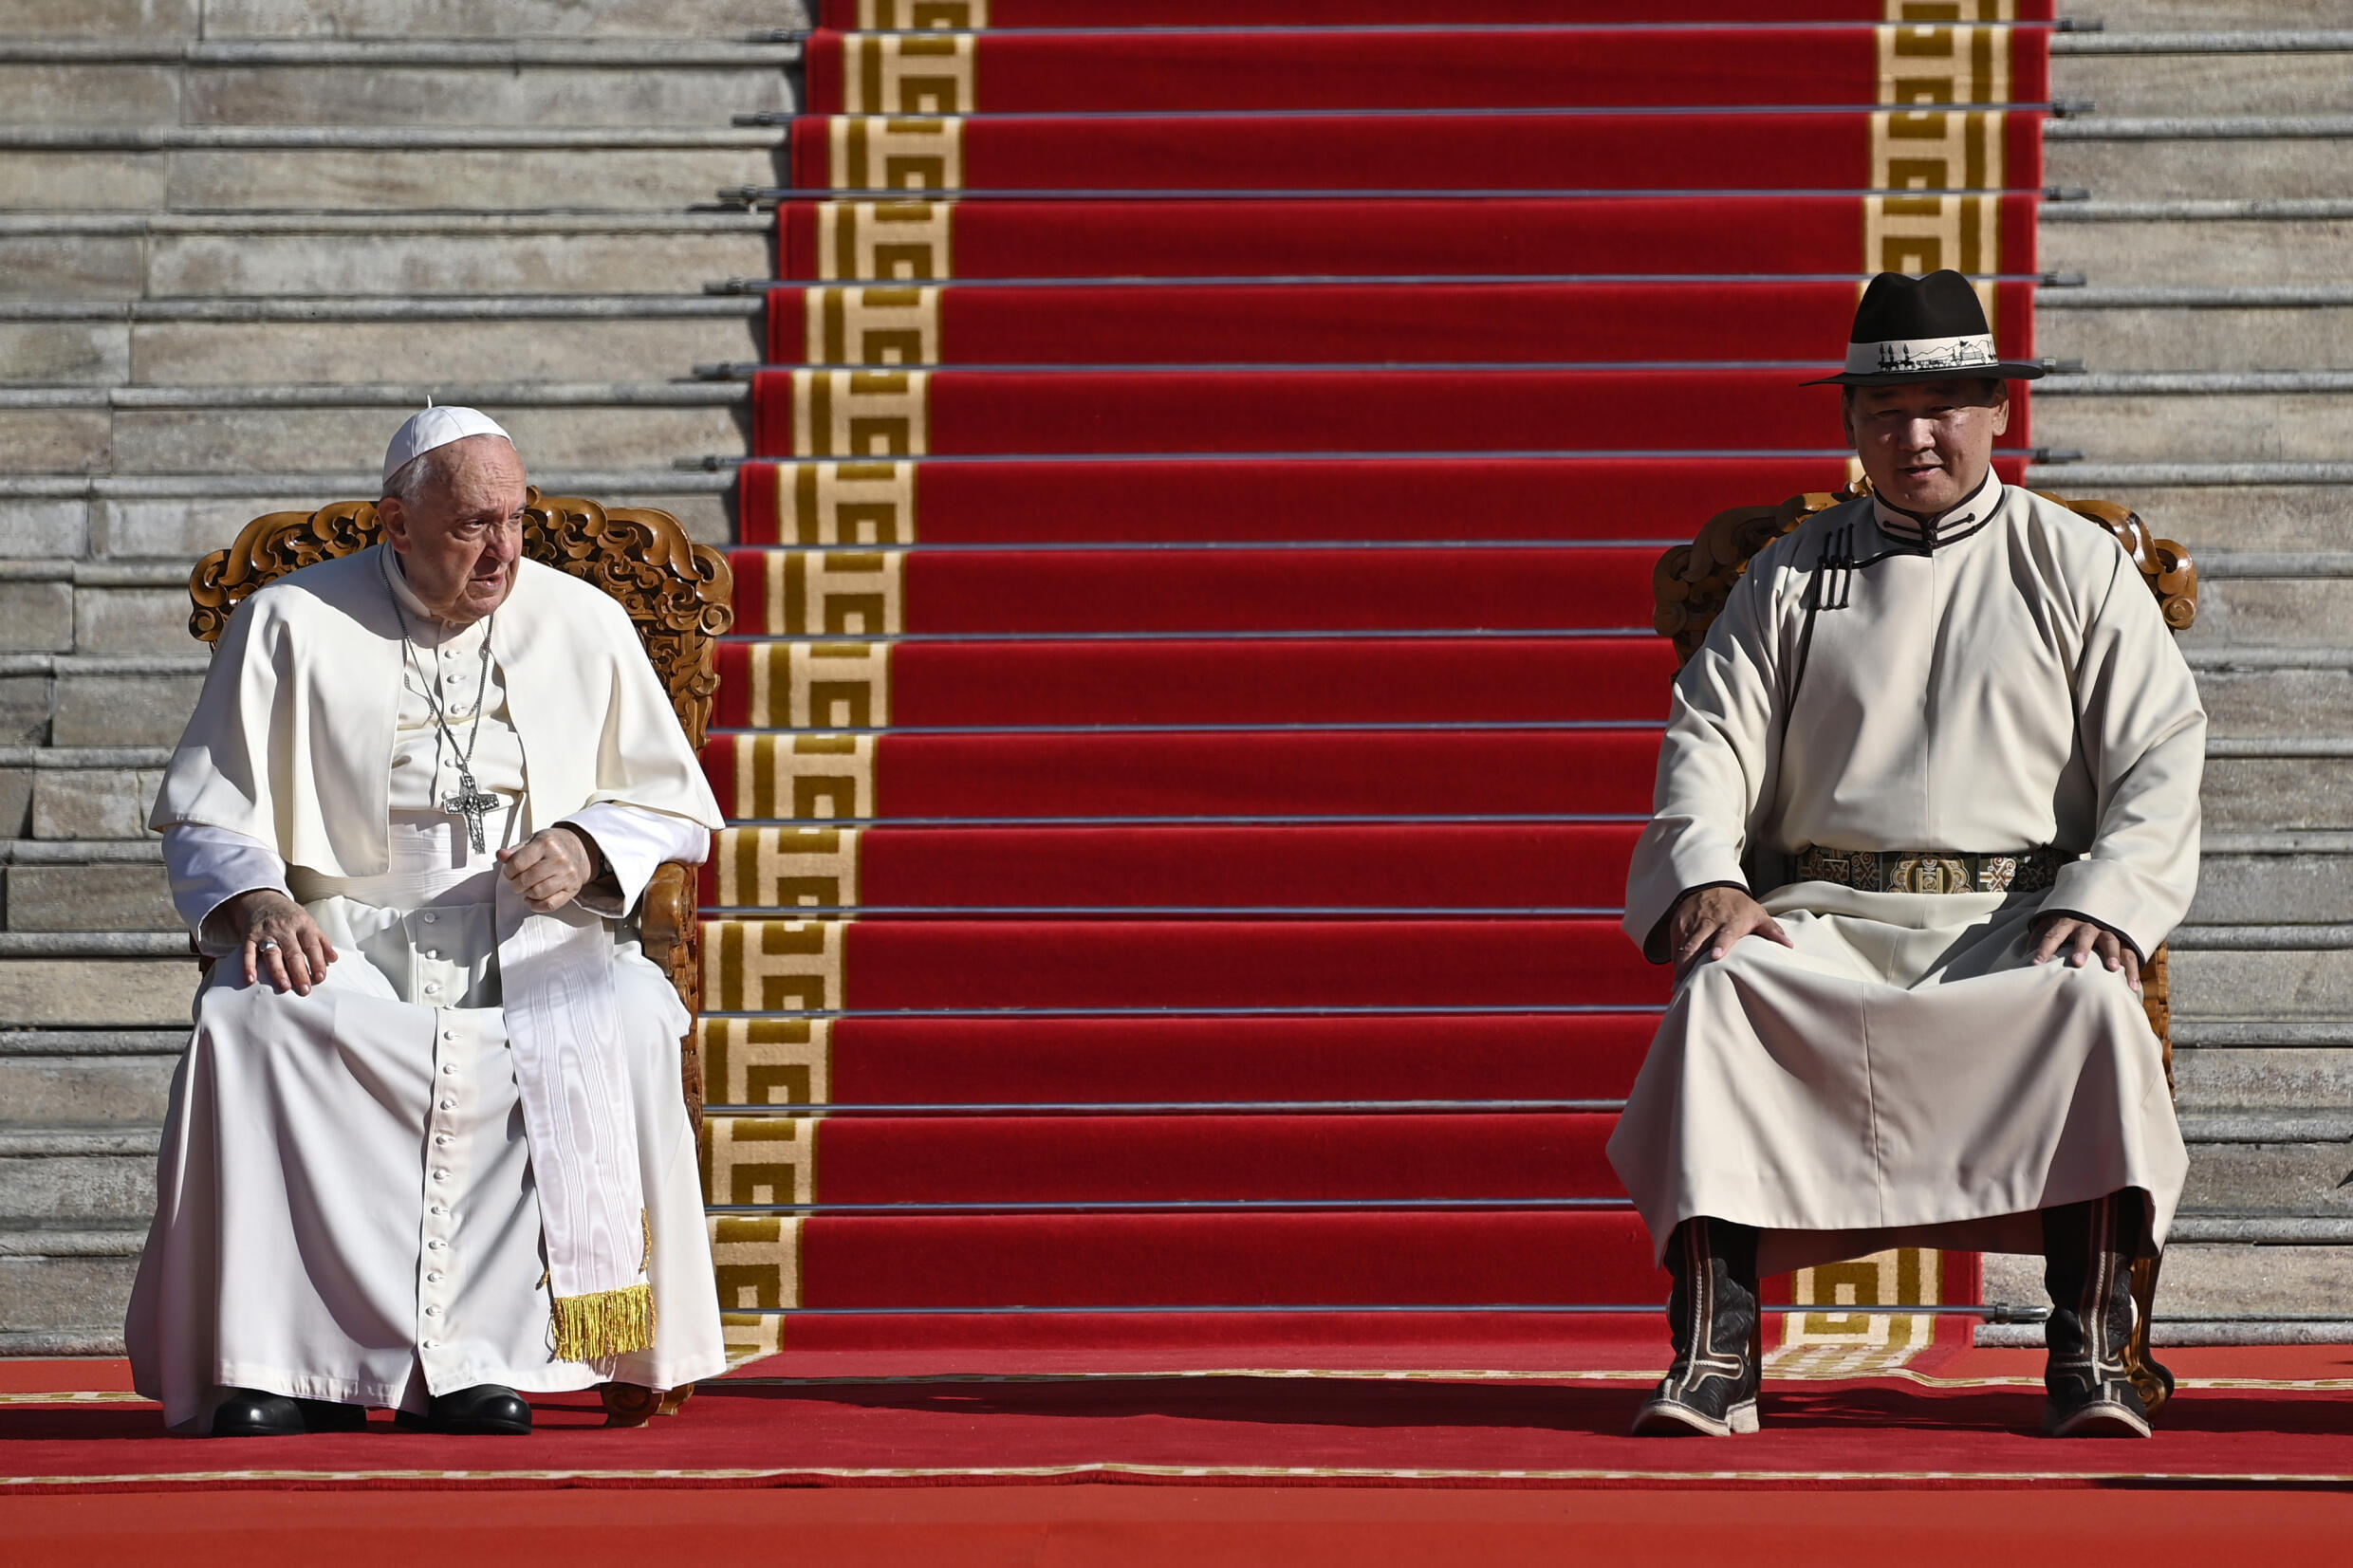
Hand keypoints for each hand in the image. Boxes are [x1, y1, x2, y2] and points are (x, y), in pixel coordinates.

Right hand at [226, 889, 337, 995]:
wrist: (262, 899)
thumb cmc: (290, 916)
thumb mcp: (308, 922)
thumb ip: (321, 941)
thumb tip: (334, 959)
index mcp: (303, 925)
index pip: (312, 945)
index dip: (317, 962)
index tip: (321, 978)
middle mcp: (284, 928)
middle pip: (293, 952)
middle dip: (300, 972)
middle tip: (305, 990)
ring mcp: (266, 932)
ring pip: (272, 953)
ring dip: (278, 971)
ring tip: (284, 986)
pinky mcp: (249, 936)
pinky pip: (248, 952)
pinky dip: (248, 965)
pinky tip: (251, 979)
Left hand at [498, 825, 598, 912]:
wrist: (581, 849)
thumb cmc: (556, 845)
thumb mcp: (534, 840)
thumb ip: (515, 850)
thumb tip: (501, 855)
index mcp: (546, 844)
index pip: (518, 863)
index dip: (508, 871)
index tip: (510, 871)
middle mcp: (559, 859)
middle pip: (526, 880)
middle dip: (515, 884)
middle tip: (516, 881)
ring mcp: (567, 875)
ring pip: (537, 893)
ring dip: (526, 893)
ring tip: (527, 887)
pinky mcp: (572, 889)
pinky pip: (550, 904)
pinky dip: (537, 905)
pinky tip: (533, 899)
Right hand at [1669, 886, 1793, 975]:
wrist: (1712, 886)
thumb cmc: (1738, 906)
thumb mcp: (1757, 914)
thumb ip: (1772, 930)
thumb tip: (1789, 945)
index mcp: (1731, 921)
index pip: (1725, 933)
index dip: (1720, 944)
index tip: (1716, 957)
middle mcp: (1710, 921)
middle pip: (1697, 943)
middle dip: (1690, 963)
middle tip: (1687, 983)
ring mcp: (1692, 922)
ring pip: (1684, 946)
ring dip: (1680, 966)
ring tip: (1678, 986)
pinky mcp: (1679, 924)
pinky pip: (1676, 944)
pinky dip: (1676, 959)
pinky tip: (1677, 976)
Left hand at [2031, 912, 2141, 993]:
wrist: (2095, 911)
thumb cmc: (2066, 927)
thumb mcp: (2050, 928)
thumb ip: (2038, 941)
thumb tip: (2022, 959)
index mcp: (2066, 922)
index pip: (2053, 933)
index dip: (2044, 947)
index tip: (2035, 963)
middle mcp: (2088, 924)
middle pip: (2085, 934)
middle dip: (2082, 947)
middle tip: (2078, 963)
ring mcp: (2108, 932)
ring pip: (2111, 940)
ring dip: (2112, 954)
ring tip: (2112, 969)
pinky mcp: (2124, 941)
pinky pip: (2130, 954)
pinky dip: (2132, 970)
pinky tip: (2132, 987)